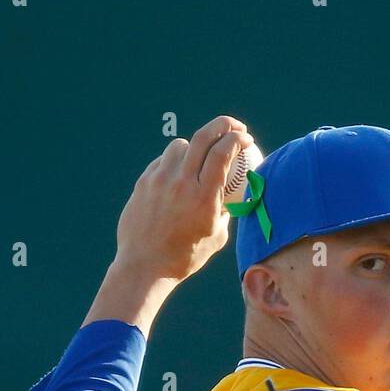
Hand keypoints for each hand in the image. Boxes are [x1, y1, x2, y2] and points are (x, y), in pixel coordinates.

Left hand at [113, 116, 254, 283]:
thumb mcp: (217, 237)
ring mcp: (160, 180)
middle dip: (223, 124)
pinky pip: (162, 161)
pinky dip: (175, 163)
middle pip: (203, 136)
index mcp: (204, 197)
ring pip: (180, 145)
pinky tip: (179, 177)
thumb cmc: (185, 258)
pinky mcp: (144, 183)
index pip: (223, 152)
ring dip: (195, 146)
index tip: (246, 138)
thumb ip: (225, 212)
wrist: (144, 266)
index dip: (237, 139)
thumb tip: (233, 195)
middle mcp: (182, 183)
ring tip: (199, 160)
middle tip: (233, 126)